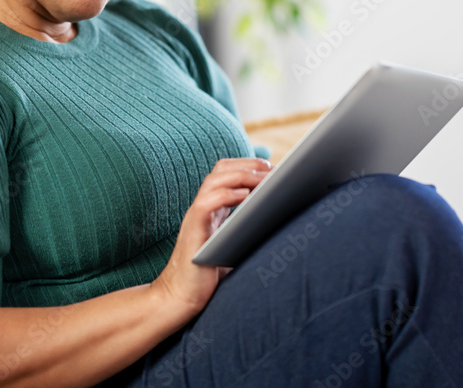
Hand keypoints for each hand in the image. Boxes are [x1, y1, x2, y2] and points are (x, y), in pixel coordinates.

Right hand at [151, 157, 271, 317]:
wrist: (180, 297)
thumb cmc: (209, 276)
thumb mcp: (234, 248)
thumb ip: (250, 232)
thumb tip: (282, 222)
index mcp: (213, 209)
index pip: (226, 172)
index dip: (248, 165)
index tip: (272, 168)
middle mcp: (203, 207)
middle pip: (221, 170)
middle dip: (248, 165)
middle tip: (272, 169)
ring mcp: (196, 217)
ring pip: (215, 181)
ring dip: (241, 175)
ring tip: (264, 179)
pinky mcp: (193, 231)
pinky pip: (206, 203)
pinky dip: (226, 195)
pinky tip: (245, 196)